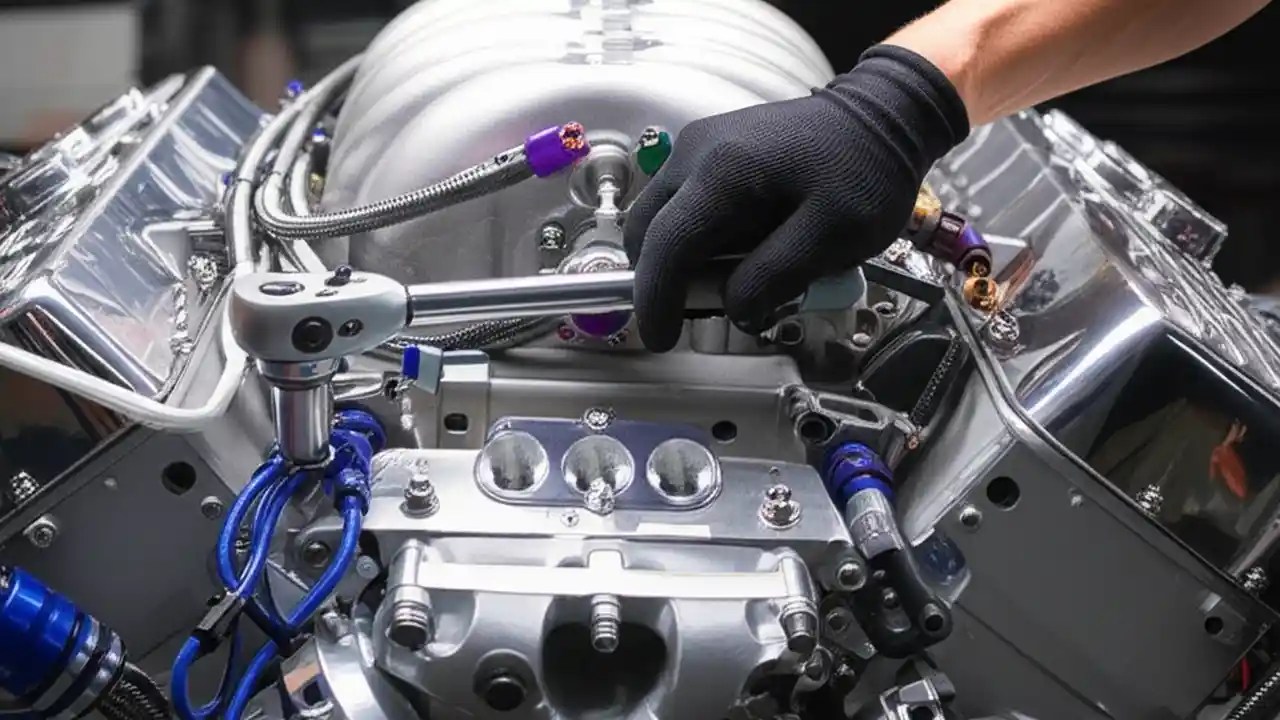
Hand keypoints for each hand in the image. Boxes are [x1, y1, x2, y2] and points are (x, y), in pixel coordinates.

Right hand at [624, 45, 968, 351]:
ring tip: (727, 281)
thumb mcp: (835, 235)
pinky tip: (737, 251)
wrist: (882, 113)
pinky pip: (684, 204)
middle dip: (662, 279)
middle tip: (698, 313)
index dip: (656, 300)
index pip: (667, 245)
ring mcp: (698, 146)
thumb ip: (776, 276)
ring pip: (661, 218)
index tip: (663, 337)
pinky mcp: (709, 150)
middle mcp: (696, 152)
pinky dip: (696, 237)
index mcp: (722, 172)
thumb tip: (735, 309)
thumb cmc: (865, 169)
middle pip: (648, 231)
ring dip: (680, 258)